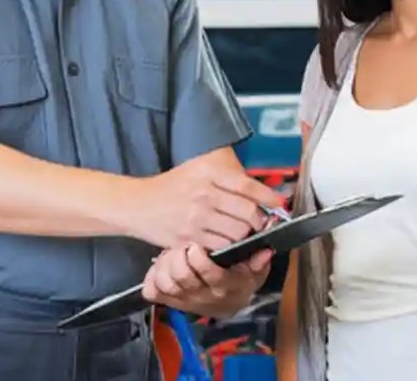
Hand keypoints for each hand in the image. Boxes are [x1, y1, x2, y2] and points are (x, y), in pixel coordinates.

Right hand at [124, 151, 283, 249]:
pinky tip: (226, 242)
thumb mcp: (197, 168)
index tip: (278, 204)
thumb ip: (227, 175)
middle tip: (261, 222)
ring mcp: (196, 217)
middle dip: (260, 221)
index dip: (269, 197)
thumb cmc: (172, 186)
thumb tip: (260, 190)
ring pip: (238, 232)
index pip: (248, 185)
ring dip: (246, 236)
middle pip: (248, 212)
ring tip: (243, 232)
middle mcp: (203, 192)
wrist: (138, 204)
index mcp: (207, 171)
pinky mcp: (189, 238)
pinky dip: (229, 247)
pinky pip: (222, 247)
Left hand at [141, 245, 273, 317]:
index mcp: (225, 286)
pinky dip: (151, 277)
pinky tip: (159, 267)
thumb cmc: (239, 278)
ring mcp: (184, 300)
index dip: (199, 259)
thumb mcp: (254, 270)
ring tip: (171, 253)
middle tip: (181, 245)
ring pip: (166, 283)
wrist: (228, 304)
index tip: (196, 245)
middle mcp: (203, 296)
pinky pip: (152, 292)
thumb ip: (258, 261)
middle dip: (178, 257)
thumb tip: (265, 250)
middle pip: (182, 277)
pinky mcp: (170, 302)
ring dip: (164, 265)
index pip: (210, 275)